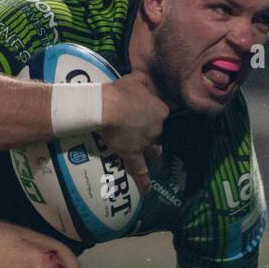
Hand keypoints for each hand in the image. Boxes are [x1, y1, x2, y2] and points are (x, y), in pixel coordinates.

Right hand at [101, 72, 168, 193]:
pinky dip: (143, 180)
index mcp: (159, 109)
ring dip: (154, 154)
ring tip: (155, 159)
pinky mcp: (133, 153)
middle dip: (151, 133)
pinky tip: (147, 189)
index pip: (160, 112)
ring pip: (153, 150)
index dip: (151, 113)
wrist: (108, 107)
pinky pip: (139, 168)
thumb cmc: (121, 91)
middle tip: (142, 132)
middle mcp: (157, 128)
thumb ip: (141, 80)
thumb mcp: (134, 79)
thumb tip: (143, 78)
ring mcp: (145, 142)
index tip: (143, 112)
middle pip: (156, 131)